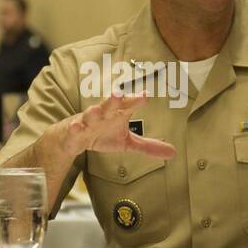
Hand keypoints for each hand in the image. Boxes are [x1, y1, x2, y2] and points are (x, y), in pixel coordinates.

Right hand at [60, 93, 176, 160]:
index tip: (145, 96)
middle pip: (110, 105)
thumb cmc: (102, 134)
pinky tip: (76, 127)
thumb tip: (173, 153)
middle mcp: (104, 114)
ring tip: (96, 108)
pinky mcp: (75, 131)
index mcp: (117, 114)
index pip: (128, 105)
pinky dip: (75, 128)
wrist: (74, 138)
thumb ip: (147, 146)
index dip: (136, 101)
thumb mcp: (126, 142)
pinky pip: (75, 129)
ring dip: (94, 111)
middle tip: (120, 94)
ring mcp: (88, 122)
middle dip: (114, 99)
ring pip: (91, 114)